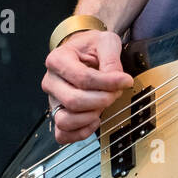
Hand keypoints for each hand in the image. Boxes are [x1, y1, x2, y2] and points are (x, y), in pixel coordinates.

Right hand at [41, 29, 134, 144]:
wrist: (83, 53)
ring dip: (90, 117)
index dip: (108, 83)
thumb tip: (117, 81)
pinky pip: (63, 135)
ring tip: (103, 105)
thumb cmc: (92, 47)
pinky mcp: (57, 115)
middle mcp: (51, 81)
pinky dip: (81, 132)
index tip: (126, 81)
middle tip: (115, 93)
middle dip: (101, 100)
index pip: (83, 78)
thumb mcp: (105, 42)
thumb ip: (111, 59)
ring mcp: (52, 101)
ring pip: (65, 121)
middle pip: (74, 101)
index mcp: (58, 59)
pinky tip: (95, 120)